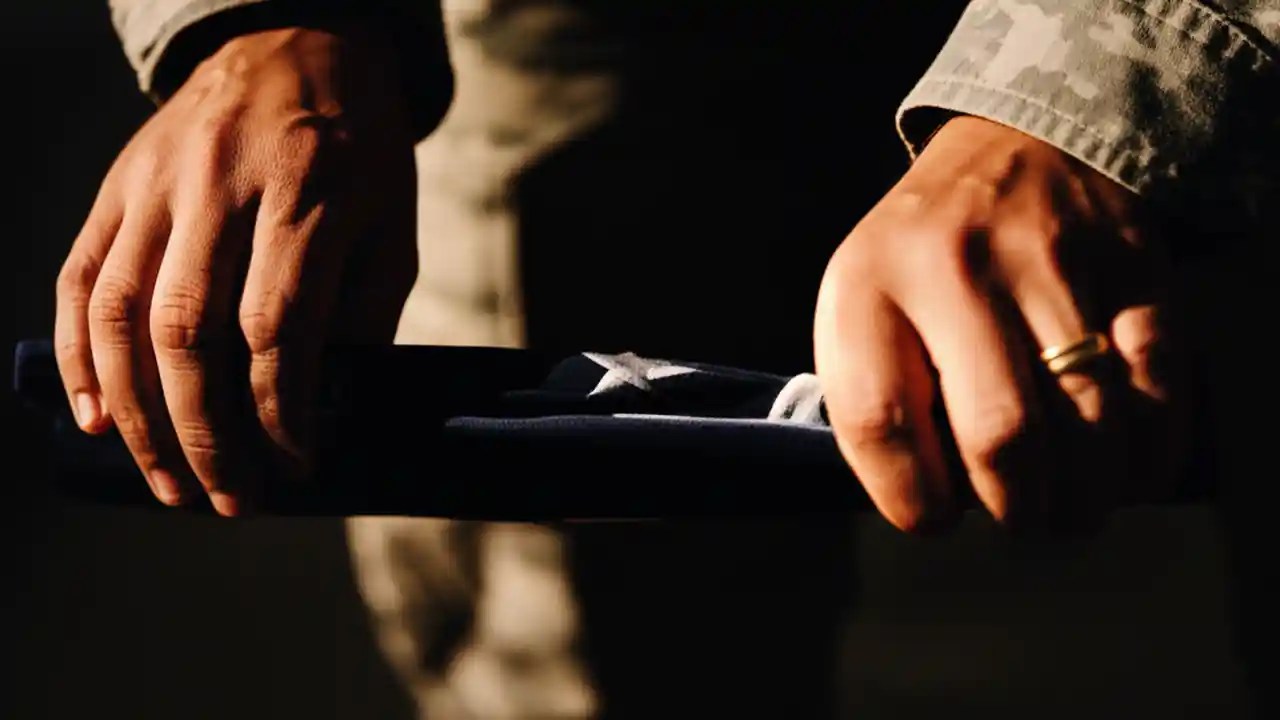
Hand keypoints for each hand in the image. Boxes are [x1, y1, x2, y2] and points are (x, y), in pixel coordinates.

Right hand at [54, 27, 418, 514]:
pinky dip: (80, 357)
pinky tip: (96, 418)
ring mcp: (157, 185)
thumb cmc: (359, 149)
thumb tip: (325, 409)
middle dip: (205, 435)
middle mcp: (222, 187)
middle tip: (228, 502)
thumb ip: (363, 313)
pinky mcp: (118, 188)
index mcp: (308, 192)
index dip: (280, 411)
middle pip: (190, 333)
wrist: (297, 46)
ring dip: (138, 417)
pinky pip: (80, 281)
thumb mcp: (392, 223)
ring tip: (167, 484)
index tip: (296, 465)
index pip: (277, 327)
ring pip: (123, 316)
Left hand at [814, 116, 1183, 532]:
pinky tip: (1124, 471)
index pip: (879, 417)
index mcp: (868, 281)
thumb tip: (930, 502)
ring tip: (1069, 506)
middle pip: (1001, 433)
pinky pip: (1158, 385)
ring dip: (1085, 495)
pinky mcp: (1133, 261)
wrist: (1012, 144)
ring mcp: (1052, 257)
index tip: (930, 517)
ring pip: (1090, 421)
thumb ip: (875, 393)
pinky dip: (1147, 454)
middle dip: (1015, 509)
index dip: (908, 496)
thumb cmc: (921, 259)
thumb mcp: (860, 302)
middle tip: (1018, 518)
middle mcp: (956, 264)